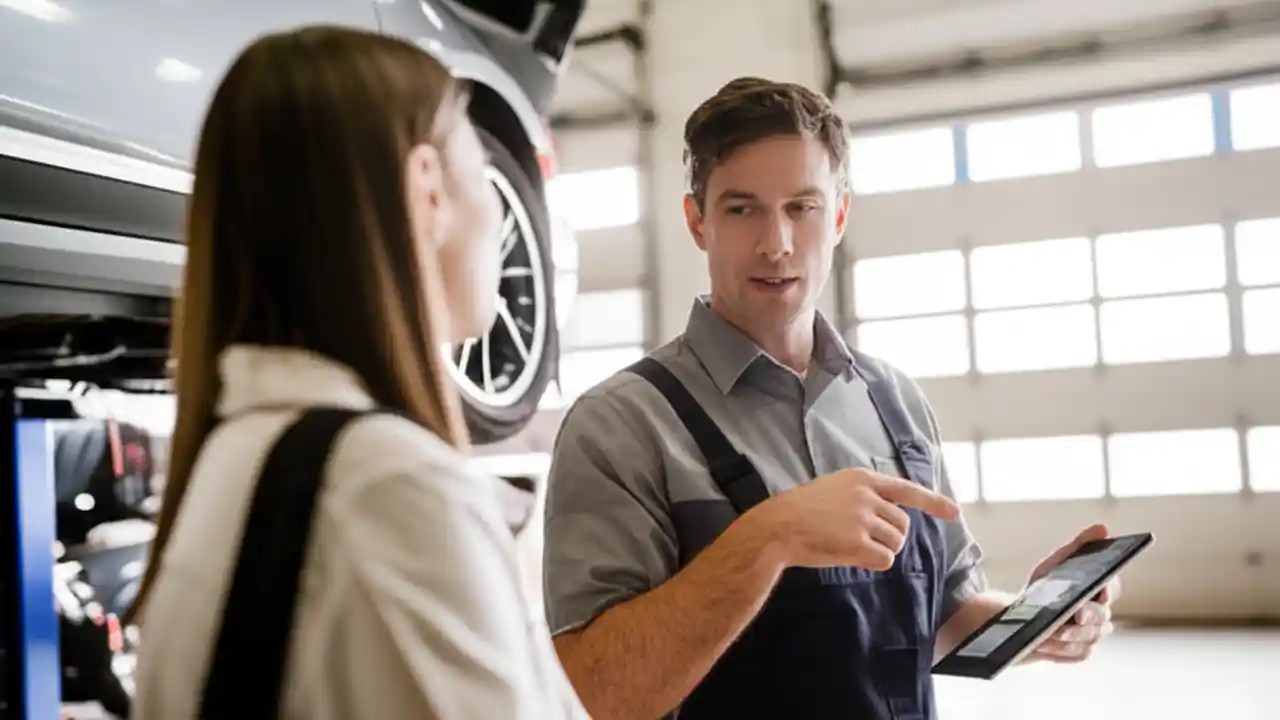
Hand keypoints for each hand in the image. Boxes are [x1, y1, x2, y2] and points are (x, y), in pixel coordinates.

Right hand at [754, 468, 959, 570]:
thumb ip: (862, 498)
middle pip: (903, 524)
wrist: (777, 528)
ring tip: (850, 547)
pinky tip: (849, 557)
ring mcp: (864, 519)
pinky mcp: (859, 542)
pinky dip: (872, 563)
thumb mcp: (832, 489)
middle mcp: (867, 496)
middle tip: (862, 541)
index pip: (907, 489)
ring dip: (880, 551)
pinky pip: (884, 560)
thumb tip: (889, 519)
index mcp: (861, 479)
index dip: (934, 502)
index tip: (954, 512)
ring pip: (896, 543)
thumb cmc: (799, 511)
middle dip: (890, 537)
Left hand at [1026, 524, 1121, 663]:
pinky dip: (1061, 650)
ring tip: (1050, 631)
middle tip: (1076, 614)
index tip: (1100, 589)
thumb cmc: (1045, 588)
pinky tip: (1045, 645)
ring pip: (1089, 637)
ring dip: (1069, 634)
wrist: (1024, 617)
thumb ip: (1079, 546)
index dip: (1108, 589)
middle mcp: (1102, 614)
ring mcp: (1093, 635)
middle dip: (1088, 615)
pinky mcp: (1081, 652)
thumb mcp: (1057, 564)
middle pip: (1101, 616)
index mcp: (1100, 590)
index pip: (1113, 587)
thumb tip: (1103, 528)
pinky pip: (1077, 653)